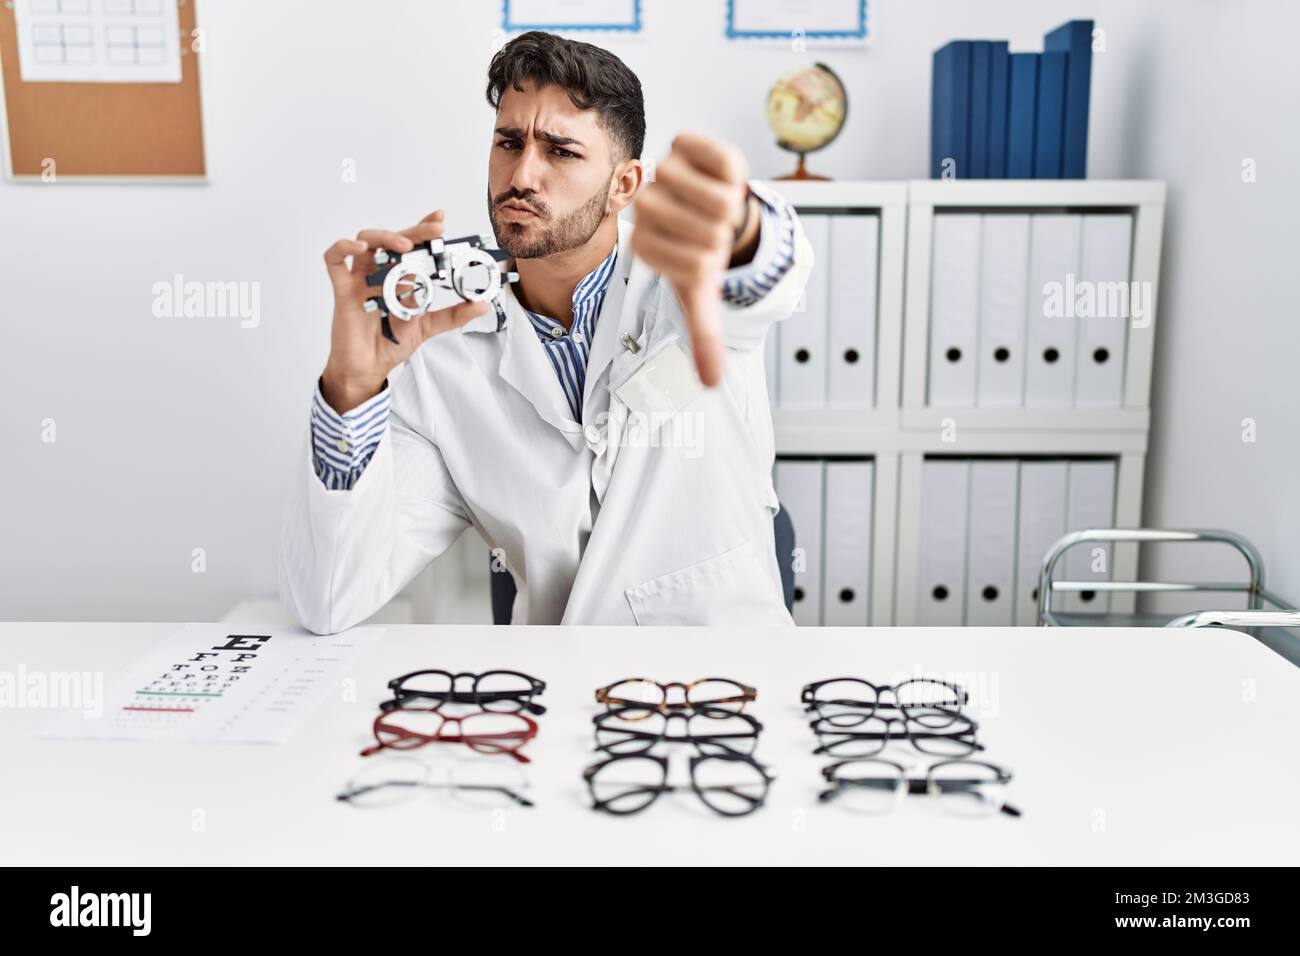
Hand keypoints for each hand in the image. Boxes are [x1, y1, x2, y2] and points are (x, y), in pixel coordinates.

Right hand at [320, 210, 488, 412]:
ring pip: (366, 241)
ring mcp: (361, 277)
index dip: (424, 227)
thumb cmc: (392, 343)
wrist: (369, 367)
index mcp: (402, 276)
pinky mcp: (343, 288)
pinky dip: (343, 247)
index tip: (441, 218)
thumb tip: (482, 305)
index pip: (413, 244)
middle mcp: (381, 271)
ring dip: (386, 237)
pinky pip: (334, 260)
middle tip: (435, 231)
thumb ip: (454, 315)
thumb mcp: (429, 326)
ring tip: (405, 246)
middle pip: (394, 239)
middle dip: (415, 231)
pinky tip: (359, 248)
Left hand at [630, 132, 752, 387]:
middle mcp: (647, 209)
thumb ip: (704, 336)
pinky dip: (733, 172)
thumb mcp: (701, 295)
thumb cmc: (702, 253)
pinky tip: (720, 179)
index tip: (704, 257)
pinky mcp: (684, 143)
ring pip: (720, 197)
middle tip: (713, 230)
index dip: (714, 263)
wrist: (708, 211)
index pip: (699, 265)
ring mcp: (664, 173)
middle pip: (712, 229)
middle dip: (725, 236)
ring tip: (715, 207)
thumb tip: (712, 383)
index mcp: (646, 247)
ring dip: (730, 206)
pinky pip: (722, 158)